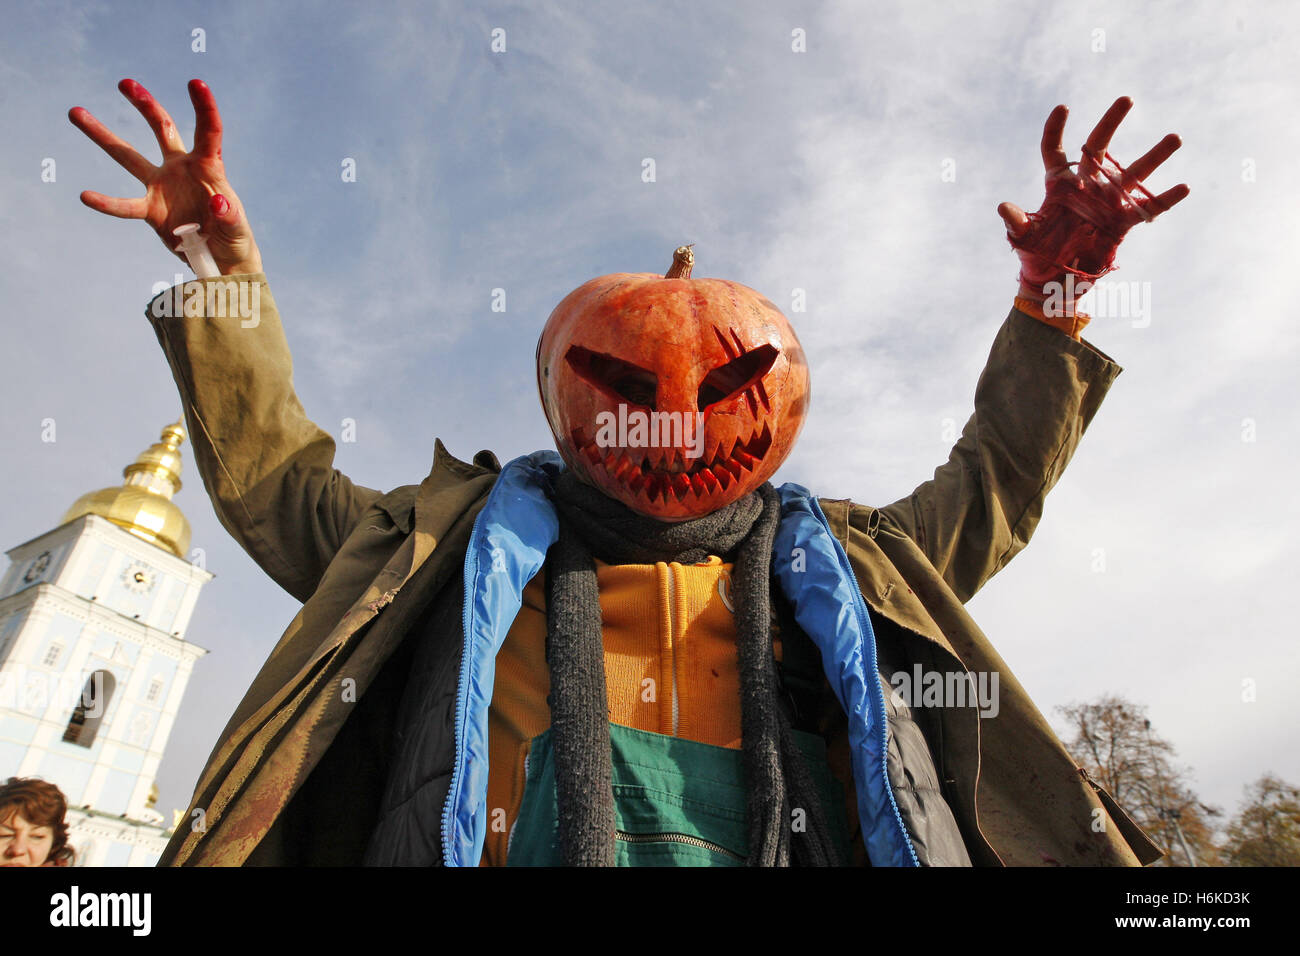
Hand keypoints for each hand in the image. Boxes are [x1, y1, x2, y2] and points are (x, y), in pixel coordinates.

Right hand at [69, 79, 261, 275]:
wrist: (221, 259)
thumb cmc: (235, 238)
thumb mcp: (238, 229)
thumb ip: (231, 215)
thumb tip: (220, 202)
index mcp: (209, 168)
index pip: (208, 132)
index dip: (204, 107)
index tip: (195, 82)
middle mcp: (181, 169)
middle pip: (161, 129)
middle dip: (145, 106)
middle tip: (124, 83)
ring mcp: (162, 186)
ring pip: (128, 157)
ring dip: (102, 136)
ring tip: (76, 112)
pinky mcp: (150, 210)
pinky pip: (125, 205)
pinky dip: (107, 203)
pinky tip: (86, 196)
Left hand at [998, 97, 1187, 300]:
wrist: (1054, 279)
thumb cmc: (1035, 254)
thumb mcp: (1022, 237)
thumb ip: (1016, 221)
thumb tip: (1003, 207)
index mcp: (1058, 183)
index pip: (1055, 149)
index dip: (1056, 129)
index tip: (1063, 107)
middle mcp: (1085, 185)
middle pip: (1099, 147)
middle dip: (1111, 122)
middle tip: (1127, 99)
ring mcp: (1107, 201)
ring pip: (1134, 172)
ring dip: (1155, 156)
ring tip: (1175, 138)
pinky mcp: (1122, 222)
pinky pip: (1148, 208)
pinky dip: (1166, 199)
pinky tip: (1184, 187)